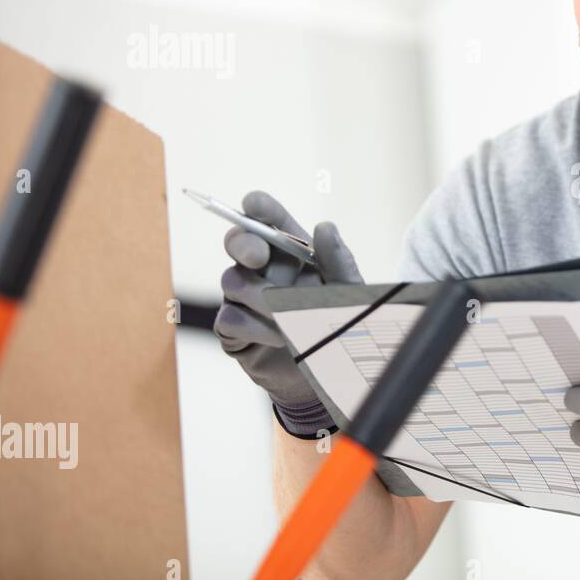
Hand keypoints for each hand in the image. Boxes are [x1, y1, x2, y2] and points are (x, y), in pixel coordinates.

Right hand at [214, 190, 363, 435]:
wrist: (328, 376)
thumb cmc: (340, 325)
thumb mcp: (348, 294)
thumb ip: (339, 261)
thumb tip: (324, 227)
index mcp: (292, 252)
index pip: (269, 220)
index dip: (259, 208)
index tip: (253, 203)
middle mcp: (263, 268)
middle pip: (238, 242)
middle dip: (245, 244)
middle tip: (259, 256)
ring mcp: (243, 297)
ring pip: (233, 281)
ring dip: (262, 299)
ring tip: (292, 319)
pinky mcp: (232, 328)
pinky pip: (230, 317)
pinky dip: (257, 328)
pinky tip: (281, 338)